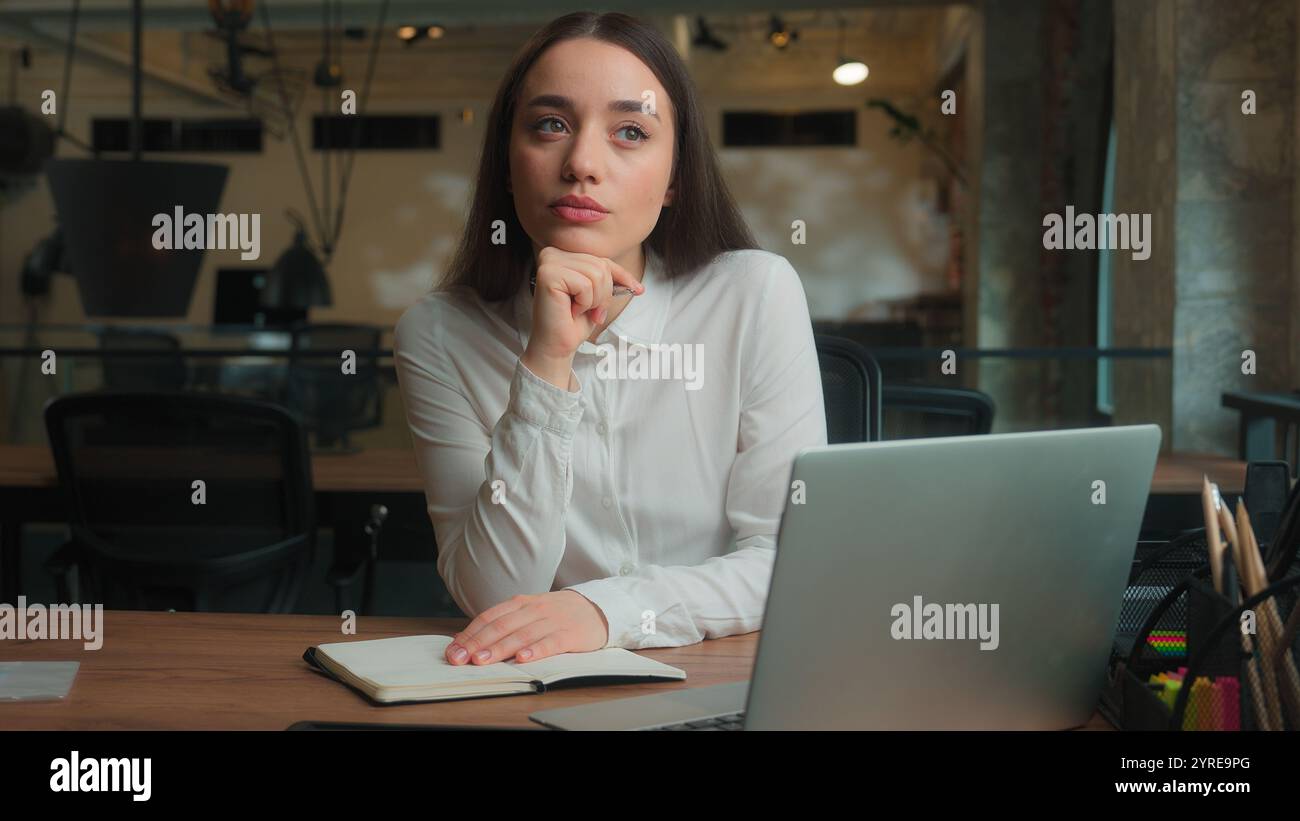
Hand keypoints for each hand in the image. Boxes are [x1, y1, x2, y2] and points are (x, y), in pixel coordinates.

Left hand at [445, 590, 609, 664]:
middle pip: (501, 626)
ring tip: (482, 660)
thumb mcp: (528, 612)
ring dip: (500, 648)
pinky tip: (523, 658)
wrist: (597, 607)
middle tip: (460, 658)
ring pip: (521, 635)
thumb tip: (466, 638)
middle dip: (478, 643)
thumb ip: (502, 623)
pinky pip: (550, 642)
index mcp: (520, 604)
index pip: (489, 618)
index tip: (453, 650)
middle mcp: (533, 610)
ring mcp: (552, 621)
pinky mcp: (570, 634)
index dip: (469, 634)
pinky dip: (536, 650)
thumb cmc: (556, 614)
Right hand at [521, 246, 642, 386]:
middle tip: (592, 313)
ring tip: (578, 310)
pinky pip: (585, 285)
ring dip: (594, 300)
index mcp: (563, 255)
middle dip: (603, 295)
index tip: (639, 290)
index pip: (602, 260)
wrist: (556, 346)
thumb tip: (637, 286)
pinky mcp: (548, 274)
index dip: (622, 276)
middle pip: (600, 266)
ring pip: (596, 274)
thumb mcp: (597, 297)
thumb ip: (609, 282)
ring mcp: (549, 262)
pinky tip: (570, 310)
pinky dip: (584, 303)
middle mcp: (553, 253)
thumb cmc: (573, 322)